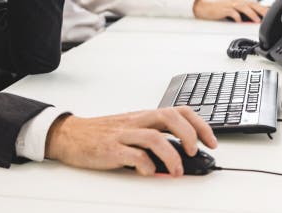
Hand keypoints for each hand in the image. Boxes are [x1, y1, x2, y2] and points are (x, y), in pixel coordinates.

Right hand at [45, 107, 217, 176]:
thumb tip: (182, 153)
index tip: (211, 142)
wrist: (69, 134)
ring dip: (171, 156)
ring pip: (154, 137)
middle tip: (194, 152)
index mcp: (144, 116)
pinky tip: (147, 172)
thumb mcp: (132, 129)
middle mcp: (136, 122)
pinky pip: (133, 155)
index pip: (178, 110)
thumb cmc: (102, 134)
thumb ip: (154, 136)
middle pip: (170, 116)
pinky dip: (146, 166)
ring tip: (175, 171)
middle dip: (189, 134)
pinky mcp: (111, 149)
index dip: (199, 124)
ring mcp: (123, 134)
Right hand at [193, 0, 267, 22]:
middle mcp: (237, 1)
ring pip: (243, 7)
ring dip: (251, 14)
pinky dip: (237, 17)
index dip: (264, 8)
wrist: (205, 7)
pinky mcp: (224, 9)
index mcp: (240, 1)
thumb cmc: (220, 9)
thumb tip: (256, 18)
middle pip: (252, 4)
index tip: (272, 14)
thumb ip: (244, 12)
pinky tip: (240, 21)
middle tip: (269, 16)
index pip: (255, 4)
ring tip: (257, 20)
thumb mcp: (234, 9)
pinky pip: (232, 12)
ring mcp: (230, 4)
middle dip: (261, 10)